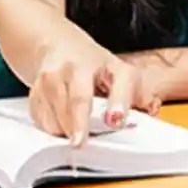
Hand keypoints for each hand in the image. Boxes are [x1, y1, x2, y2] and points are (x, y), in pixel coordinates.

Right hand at [28, 40, 157, 146]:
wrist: (55, 44)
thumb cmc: (92, 65)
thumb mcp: (120, 73)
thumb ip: (137, 94)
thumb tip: (152, 109)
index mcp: (106, 64)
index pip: (116, 82)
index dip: (118, 102)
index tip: (116, 120)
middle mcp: (75, 67)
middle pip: (77, 101)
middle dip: (79, 124)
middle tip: (81, 143)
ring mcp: (51, 77)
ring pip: (58, 115)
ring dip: (67, 131)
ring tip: (77, 130)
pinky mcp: (34, 91)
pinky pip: (42, 121)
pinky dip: (53, 128)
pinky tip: (62, 122)